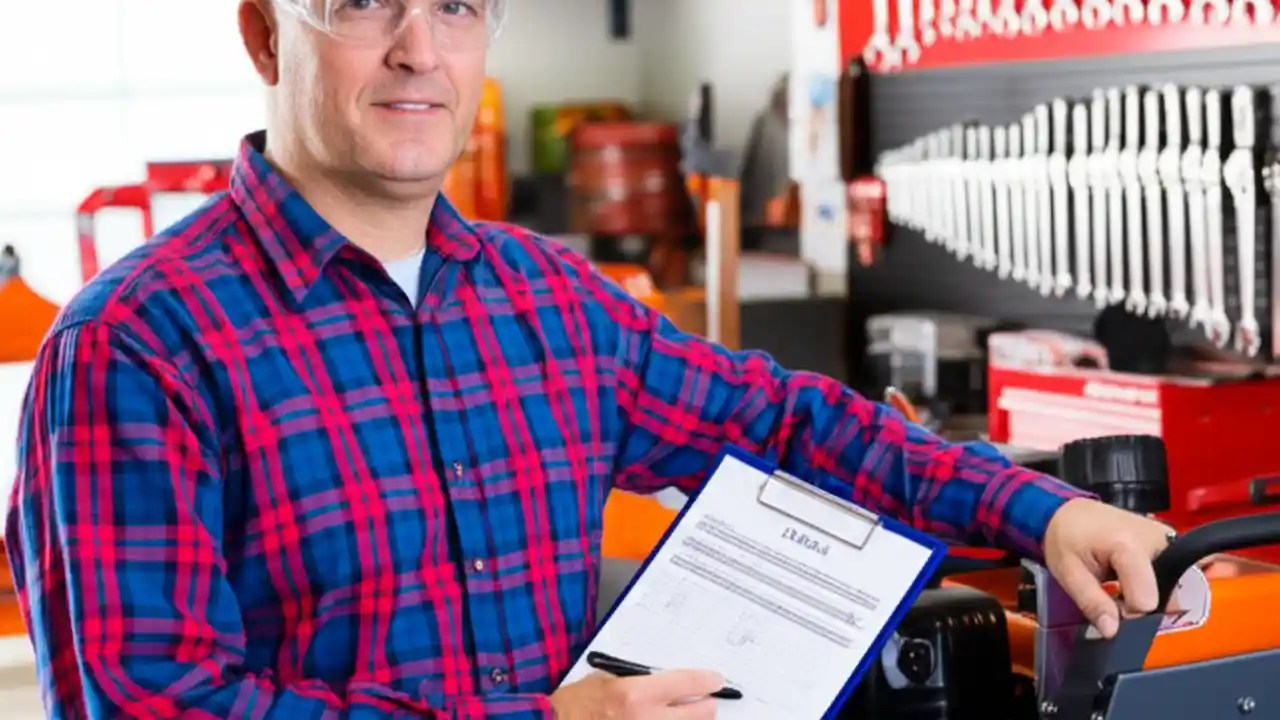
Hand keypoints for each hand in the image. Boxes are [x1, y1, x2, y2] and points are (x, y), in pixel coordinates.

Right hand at [550, 670, 723, 718]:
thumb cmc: (574, 707)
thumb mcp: (605, 682)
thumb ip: (637, 683)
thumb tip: (666, 687)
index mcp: (636, 695)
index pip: (687, 683)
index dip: (707, 680)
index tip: (716, 681)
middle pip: (700, 714)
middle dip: (706, 706)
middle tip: (705, 703)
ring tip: (685, 717)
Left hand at [1043, 497, 1174, 637]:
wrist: (1070, 513)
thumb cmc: (1066, 538)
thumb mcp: (1069, 573)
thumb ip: (1093, 603)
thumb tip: (1112, 632)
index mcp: (1128, 546)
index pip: (1145, 601)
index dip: (1128, 612)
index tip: (1111, 604)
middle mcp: (1157, 539)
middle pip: (1167, 594)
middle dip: (1144, 603)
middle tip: (1118, 592)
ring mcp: (1167, 537)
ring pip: (1177, 585)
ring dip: (1154, 592)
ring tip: (1126, 581)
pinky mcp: (1171, 539)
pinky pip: (1180, 570)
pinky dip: (1164, 581)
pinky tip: (1144, 578)